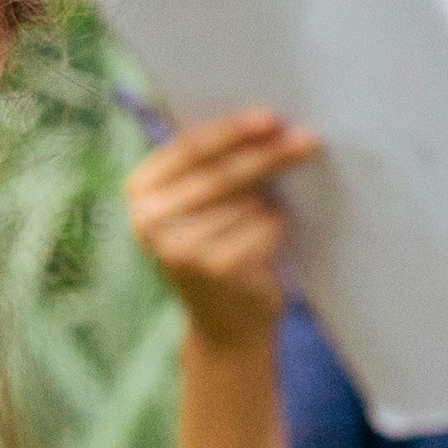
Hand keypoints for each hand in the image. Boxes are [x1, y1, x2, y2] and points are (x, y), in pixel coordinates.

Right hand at [122, 109, 316, 352]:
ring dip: (271, 203)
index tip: (270, 118)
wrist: (225, 328)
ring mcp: (178, 247)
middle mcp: (147, 220)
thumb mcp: (200, 206)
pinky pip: (264, 226)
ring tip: (266, 221)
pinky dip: (277, 228)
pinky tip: (268, 244)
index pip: (189, 148)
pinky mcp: (212, 267)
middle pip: (222, 173)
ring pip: (248, 200)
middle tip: (309, 140)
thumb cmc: (219, 250)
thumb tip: (263, 121)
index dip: (232, 130)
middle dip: (269, 154)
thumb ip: (210, 165)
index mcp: (138, 193)